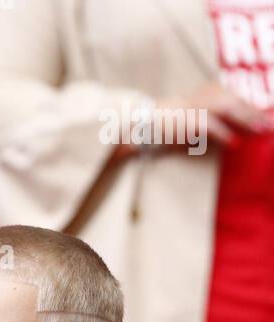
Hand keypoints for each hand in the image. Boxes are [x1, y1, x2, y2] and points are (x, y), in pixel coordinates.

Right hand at [152, 80, 273, 149]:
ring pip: (228, 110)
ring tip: (259, 131)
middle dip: (255, 115)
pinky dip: (224, 134)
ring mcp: (198, 106)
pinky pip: (211, 126)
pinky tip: (235, 143)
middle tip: (269, 126)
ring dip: (246, 120)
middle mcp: (207, 95)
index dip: (254, 110)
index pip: (238, 100)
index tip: (268, 120)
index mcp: (211, 91)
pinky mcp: (189, 120)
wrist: (148, 121)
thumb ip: (218, 121)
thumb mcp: (199, 116)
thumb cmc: (173, 123)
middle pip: (237, 103)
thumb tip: (240, 132)